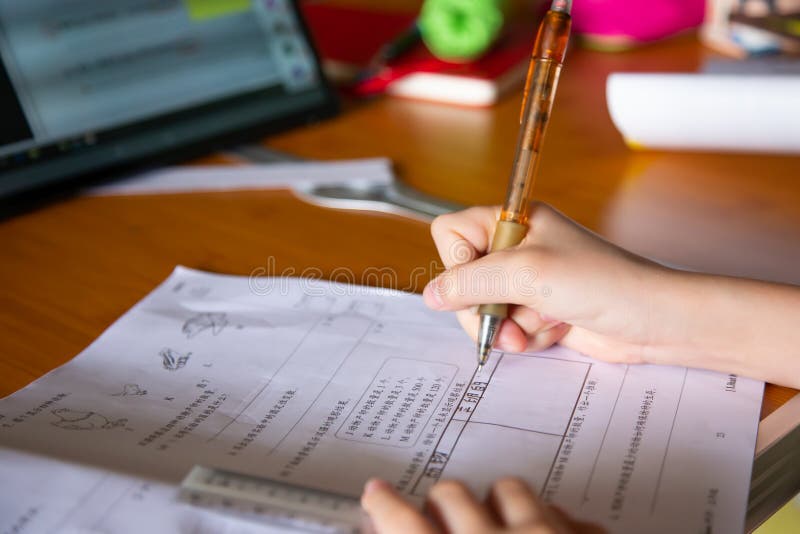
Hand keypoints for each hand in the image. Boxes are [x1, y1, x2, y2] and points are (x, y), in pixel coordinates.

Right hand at [361, 477, 602, 533]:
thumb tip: (393, 528)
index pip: (402, 523)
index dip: (384, 507)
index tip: (376, 494)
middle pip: (453, 494)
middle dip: (444, 504)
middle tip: (444, 517)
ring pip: (510, 490)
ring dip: (499, 506)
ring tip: (500, 526)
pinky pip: (562, 513)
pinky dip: (552, 524)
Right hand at [423, 203, 799, 386]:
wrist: (652, 320)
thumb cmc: (600, 283)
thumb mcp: (527, 275)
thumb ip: (471, 283)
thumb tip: (430, 295)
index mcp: (512, 221)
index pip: (451, 233)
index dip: (456, 262)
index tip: (483, 280)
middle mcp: (515, 247)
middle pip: (462, 279)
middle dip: (485, 309)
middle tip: (508, 321)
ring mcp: (527, 280)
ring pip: (484, 310)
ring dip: (509, 327)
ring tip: (539, 328)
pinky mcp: (539, 309)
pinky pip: (508, 327)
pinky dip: (526, 336)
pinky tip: (554, 332)